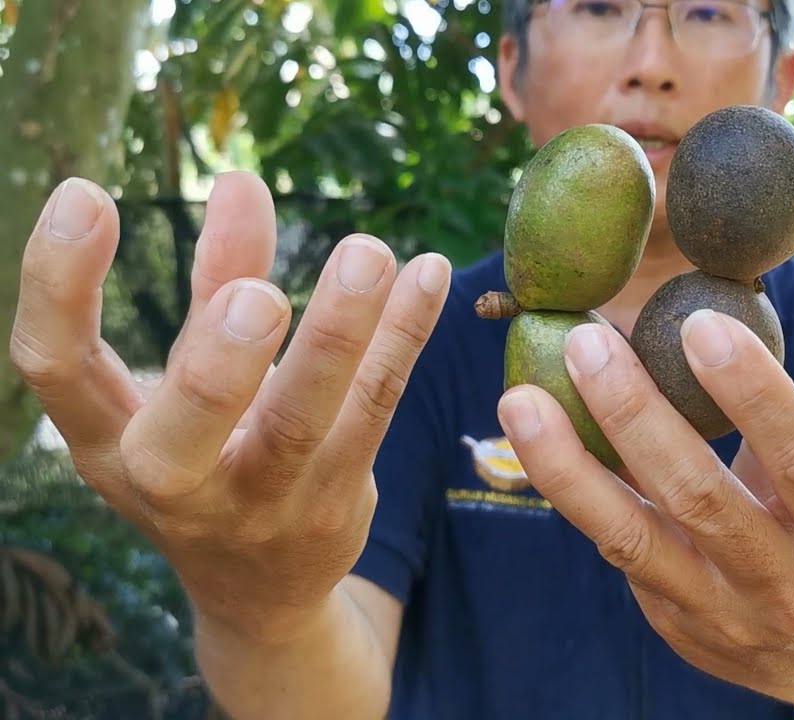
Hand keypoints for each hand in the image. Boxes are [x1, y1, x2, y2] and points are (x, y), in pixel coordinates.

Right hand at [9, 173, 451, 640]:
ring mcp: (260, 505)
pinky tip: (431, 272)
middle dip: (220, 367)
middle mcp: (174, 485)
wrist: (260, 593)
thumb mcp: (184, 385)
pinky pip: (375, 413)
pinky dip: (404, 338)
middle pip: (182, 438)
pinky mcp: (335, 505)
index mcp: (109, 443)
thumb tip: (243, 178)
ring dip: (340, 337)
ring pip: (303, 425)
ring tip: (370, 252)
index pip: (57, 368)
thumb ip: (212, 283)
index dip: (58, 285)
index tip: (86, 193)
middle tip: (259, 294)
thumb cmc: (207, 462)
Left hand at [495, 308, 793, 710]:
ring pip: (633, 536)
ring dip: (570, 464)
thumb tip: (693, 318)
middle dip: (636, 414)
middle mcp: (784, 582)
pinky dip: (573, 489)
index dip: (754, 390)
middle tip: (586, 343)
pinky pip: (614, 547)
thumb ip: (773, 424)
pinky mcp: (670, 622)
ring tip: (521, 400)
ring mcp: (720, 612)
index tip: (700, 323)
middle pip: (700, 496)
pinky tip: (536, 438)